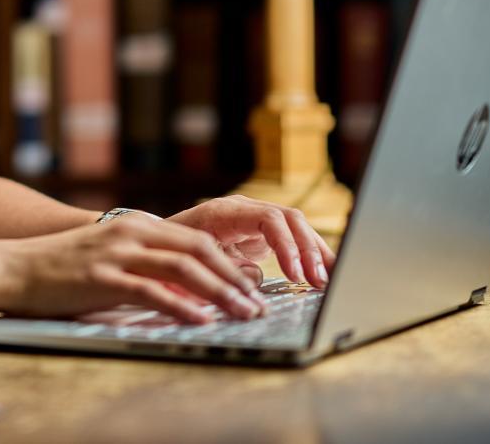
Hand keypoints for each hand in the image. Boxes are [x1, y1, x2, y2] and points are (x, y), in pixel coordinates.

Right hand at [0, 214, 270, 323]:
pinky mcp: (102, 278)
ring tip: (243, 313)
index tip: (252, 287)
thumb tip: (186, 290)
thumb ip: (146, 266)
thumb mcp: (111, 258)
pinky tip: (200, 320)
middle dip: (234, 278)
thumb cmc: (62, 270)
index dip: (230, 263)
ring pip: (183, 268)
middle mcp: (132, 234)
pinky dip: (181, 306)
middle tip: (258, 304)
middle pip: (199, 250)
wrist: (13, 268)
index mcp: (139, 226)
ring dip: (219, 292)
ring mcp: (117, 254)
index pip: (198, 240)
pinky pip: (151, 292)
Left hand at [166, 195, 335, 288]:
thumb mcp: (191, 261)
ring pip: (296, 227)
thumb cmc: (172, 252)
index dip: (286, 246)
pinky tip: (322, 275)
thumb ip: (223, 269)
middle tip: (319, 281)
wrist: (160, 243)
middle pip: (289, 219)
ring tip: (329, 280)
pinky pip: (291, 239)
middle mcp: (245, 210)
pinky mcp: (261, 234)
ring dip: (315, 253)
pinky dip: (308, 256)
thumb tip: (254, 280)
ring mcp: (255, 219)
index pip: (269, 219)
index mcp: (226, 211)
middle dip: (308, 249)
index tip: (295, 275)